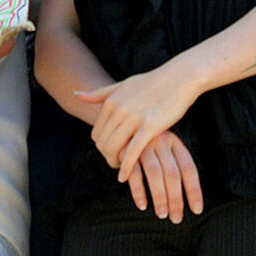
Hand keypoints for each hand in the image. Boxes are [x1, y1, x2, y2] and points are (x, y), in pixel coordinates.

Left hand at [76, 62, 203, 182]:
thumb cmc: (152, 82)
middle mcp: (119, 109)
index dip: (102, 146)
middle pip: (103, 142)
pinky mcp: (150, 126)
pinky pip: (133, 151)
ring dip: (114, 163)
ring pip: (114, 148)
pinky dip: (126, 167)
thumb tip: (76, 95)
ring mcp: (134, 118)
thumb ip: (100, 93)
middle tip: (115, 163)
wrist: (179, 78)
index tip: (111, 152)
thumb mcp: (123, 85)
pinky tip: (124, 177)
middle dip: (107, 156)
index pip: (97, 133)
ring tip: (120, 169)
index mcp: (112, 101)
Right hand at [125, 130, 203, 223]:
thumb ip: (176, 168)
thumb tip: (191, 201)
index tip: (196, 210)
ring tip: (162, 215)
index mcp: (175, 143)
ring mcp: (144, 145)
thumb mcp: (166, 151)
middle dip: (176, 199)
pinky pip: (134, 173)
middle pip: (172, 174)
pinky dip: (138, 191)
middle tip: (176, 218)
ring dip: (159, 196)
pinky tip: (142, 205)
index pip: (189, 169)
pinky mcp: (127, 151)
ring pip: (155, 174)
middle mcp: (161, 142)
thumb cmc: (150, 148)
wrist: (123, 128)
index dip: (194, 191)